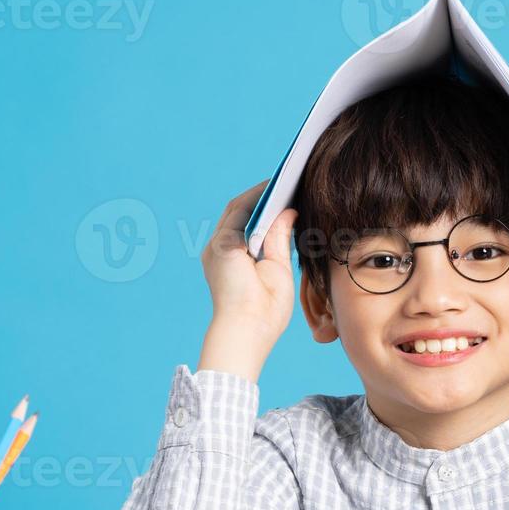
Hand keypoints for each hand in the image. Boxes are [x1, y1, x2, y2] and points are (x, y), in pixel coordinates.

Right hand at [196, 180, 296, 380]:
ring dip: (260, 193)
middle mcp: (221, 251)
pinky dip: (257, 198)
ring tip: (285, 179)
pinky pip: (240, 211)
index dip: (265, 209)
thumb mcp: (278, 270)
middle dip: (263, 196)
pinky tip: (275, 188)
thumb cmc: (265, 312)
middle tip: (288, 181)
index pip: (248, 226)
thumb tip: (290, 212)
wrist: (247, 330)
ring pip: (238, 208)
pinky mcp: (222, 245)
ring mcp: (218, 247)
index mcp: (233, 261)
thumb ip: (280, 240)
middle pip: (241, 213)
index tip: (287, 195)